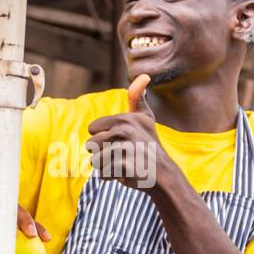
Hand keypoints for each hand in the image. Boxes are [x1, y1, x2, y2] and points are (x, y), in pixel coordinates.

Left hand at [85, 74, 176, 191]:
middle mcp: (125, 129)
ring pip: (94, 160)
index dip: (103, 139)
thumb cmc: (149, 146)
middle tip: (123, 156)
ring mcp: (125, 146)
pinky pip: (102, 173)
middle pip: (90, 145)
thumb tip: (144, 76)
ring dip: (106, 167)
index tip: (122, 142)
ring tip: (124, 164)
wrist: (163, 174)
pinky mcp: (124, 164)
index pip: (92, 130)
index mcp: (125, 118)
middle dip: (102, 155)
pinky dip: (111, 177)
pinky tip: (125, 174)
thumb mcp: (145, 118)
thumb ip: (138, 98)